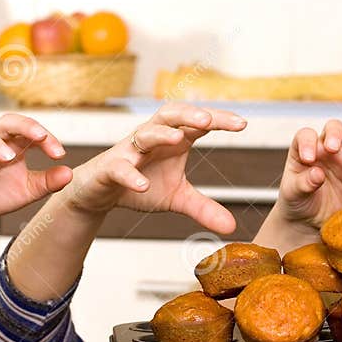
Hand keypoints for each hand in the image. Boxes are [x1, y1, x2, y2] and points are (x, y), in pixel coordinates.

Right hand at [0, 114, 71, 233]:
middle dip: (23, 125)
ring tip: (9, 157)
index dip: (46, 137)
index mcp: (12, 146)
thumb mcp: (28, 191)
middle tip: (39, 135)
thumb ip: (49, 182)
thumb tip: (70, 173)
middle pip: (4, 122)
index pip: (29, 131)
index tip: (60, 153)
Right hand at [64, 103, 246, 233]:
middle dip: (188, 114)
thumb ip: (203, 208)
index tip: (243, 124)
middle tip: (207, 119)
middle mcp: (152, 138)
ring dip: (161, 134)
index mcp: (173, 139)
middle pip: (170, 115)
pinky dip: (130, 174)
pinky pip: (120, 168)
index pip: (197, 123)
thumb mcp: (177, 198)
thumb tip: (232, 227)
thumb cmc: (140, 183)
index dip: (218, 120)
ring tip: (179, 138)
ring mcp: (130, 151)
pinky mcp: (109, 167)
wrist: (99, 193)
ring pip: (145, 134)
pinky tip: (143, 185)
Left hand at [272, 119, 341, 230]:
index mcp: (305, 148)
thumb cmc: (297, 200)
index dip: (308, 142)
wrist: (308, 221)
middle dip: (336, 133)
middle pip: (336, 128)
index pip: (307, 135)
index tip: (308, 159)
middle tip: (332, 148)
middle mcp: (327, 150)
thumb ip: (303, 183)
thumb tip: (317, 173)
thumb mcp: (293, 193)